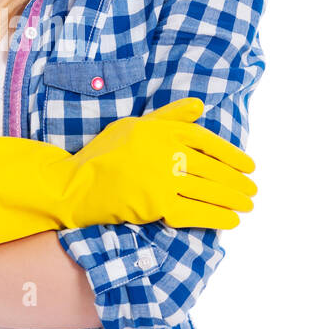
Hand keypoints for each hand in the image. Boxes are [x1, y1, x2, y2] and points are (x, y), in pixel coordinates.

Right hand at [0, 96, 257, 256]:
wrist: (74, 185)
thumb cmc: (103, 155)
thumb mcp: (134, 126)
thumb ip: (168, 117)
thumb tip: (198, 106)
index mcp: (160, 130)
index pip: (205, 140)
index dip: (230, 154)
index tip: (249, 165)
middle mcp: (164, 151)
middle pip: (210, 168)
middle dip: (236, 180)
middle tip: (253, 190)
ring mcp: (161, 178)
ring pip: (207, 190)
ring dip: (232, 199)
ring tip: (248, 206)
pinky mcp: (155, 204)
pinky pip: (194, 212)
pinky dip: (215, 217)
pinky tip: (231, 222)